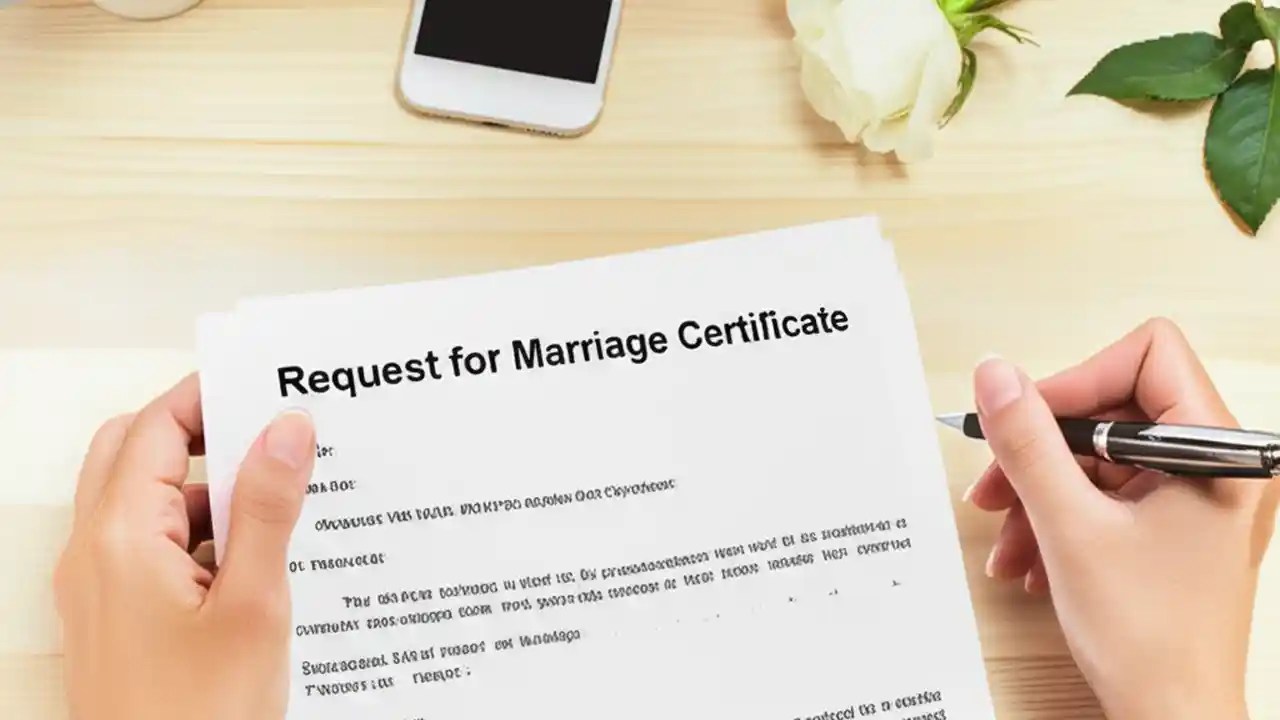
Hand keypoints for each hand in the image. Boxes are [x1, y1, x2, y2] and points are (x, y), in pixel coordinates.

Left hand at [54, 375, 314, 719]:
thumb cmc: (199, 717)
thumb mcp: (253, 605)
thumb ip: (266, 509)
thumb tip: (285, 428)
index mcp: (119, 539)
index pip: (155, 428)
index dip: (210, 398)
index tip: (268, 389)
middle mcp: (94, 555)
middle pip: (134, 455)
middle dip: (201, 436)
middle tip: (270, 438)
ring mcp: (100, 590)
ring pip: (146, 505)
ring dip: (205, 492)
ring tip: (283, 511)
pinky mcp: (117, 620)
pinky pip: (152, 551)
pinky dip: (199, 538)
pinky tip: (259, 566)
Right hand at [965, 318, 1279, 719]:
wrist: (1172, 717)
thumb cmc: (1151, 640)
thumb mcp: (1069, 526)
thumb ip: (1029, 442)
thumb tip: (998, 375)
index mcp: (1220, 451)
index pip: (1148, 356)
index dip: (1078, 380)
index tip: (1027, 419)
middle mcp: (1218, 464)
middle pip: (1115, 407)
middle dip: (1045, 449)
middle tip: (998, 483)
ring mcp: (1198, 496)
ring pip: (1101, 455)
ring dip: (1041, 491)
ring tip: (1009, 536)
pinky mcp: (1176, 524)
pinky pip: (1107, 492)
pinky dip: (1061, 516)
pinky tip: (1031, 556)